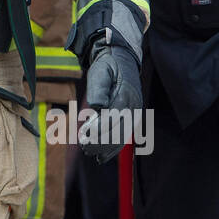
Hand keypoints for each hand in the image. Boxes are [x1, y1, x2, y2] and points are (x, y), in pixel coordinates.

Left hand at [81, 44, 142, 163]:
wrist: (122, 60)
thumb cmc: (108, 66)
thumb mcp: (100, 71)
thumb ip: (99, 89)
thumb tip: (97, 106)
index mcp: (126, 94)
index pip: (113, 116)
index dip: (100, 128)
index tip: (86, 136)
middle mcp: (133, 106)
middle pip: (118, 130)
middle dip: (101, 142)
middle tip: (84, 148)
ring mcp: (134, 113)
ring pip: (121, 137)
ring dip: (105, 148)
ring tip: (89, 153)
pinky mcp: (131, 118)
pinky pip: (123, 137)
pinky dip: (112, 149)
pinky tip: (101, 158)